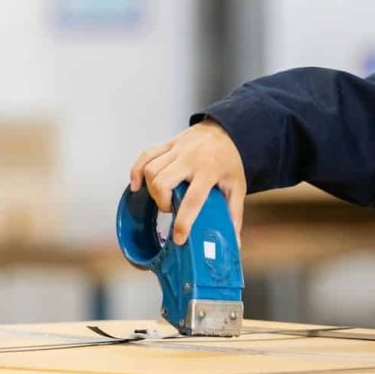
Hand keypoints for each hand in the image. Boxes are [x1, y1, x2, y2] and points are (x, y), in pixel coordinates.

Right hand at [129, 120, 246, 244]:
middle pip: (162, 182)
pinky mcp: (167, 144)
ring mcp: (176, 149)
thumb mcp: (237, 187)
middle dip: (161, 201)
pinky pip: (145, 156)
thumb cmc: (229, 161)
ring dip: (151, 189)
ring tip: (163, 197)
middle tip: (170, 208)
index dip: (183, 222)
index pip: (193, 200)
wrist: (225, 131)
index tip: (178, 238)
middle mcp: (190, 158)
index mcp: (209, 171)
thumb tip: (232, 243)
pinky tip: (137, 185)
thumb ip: (233, 214)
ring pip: (150, 170)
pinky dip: (136, 171)